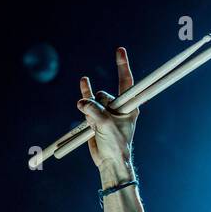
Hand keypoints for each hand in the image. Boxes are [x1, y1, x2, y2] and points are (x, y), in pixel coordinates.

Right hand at [77, 46, 140, 177]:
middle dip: (98, 105)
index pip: (127, 81)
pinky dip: (84, 96)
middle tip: (102, 122)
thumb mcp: (105, 125)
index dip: (123, 65)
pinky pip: (87, 102)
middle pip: (104, 94)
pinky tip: (84, 81)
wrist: (109, 161)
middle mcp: (119, 107)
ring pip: (94, 100)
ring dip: (89, 109)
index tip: (120, 50)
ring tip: (94, 124)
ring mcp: (107, 111)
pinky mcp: (96, 116)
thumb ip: (93, 110)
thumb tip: (81, 102)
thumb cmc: (115, 144)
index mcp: (129, 107)